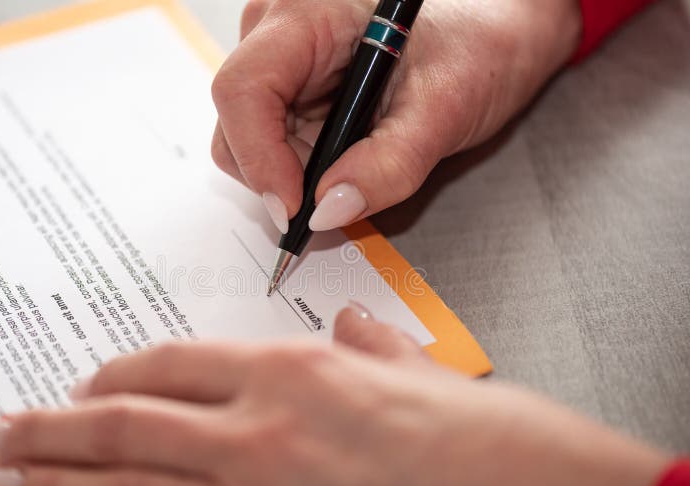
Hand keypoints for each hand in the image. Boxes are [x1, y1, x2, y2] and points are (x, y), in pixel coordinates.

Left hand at [0, 305, 666, 485]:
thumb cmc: (487, 441)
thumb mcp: (417, 371)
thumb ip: (364, 349)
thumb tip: (345, 334)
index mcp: (297, 373)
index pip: (173, 364)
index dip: (118, 372)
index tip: (85, 383)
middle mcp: (264, 434)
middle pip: (126, 425)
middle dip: (51, 430)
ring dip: (57, 485)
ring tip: (7, 478)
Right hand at [211, 0, 582, 232]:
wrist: (499, 31)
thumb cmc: (481, 45)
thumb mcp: (445, 109)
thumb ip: (389, 165)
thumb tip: (327, 213)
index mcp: (309, 13)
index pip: (244, 89)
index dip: (259, 157)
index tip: (294, 210)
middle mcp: (282, 31)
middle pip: (237, 118)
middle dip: (275, 173)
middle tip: (328, 202)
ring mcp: (284, 60)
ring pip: (249, 135)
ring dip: (290, 173)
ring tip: (353, 168)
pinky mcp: (294, 87)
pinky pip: (274, 138)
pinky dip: (301, 167)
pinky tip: (345, 162)